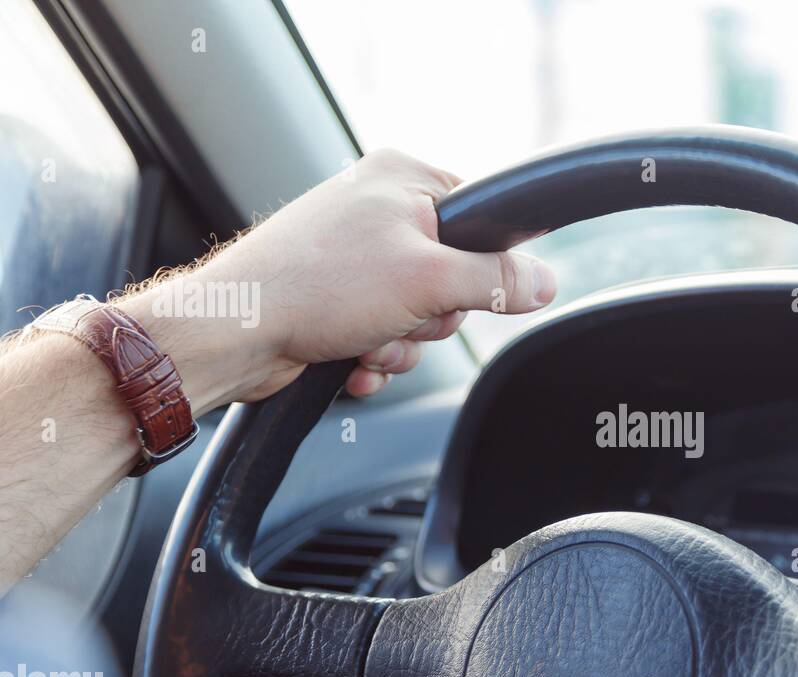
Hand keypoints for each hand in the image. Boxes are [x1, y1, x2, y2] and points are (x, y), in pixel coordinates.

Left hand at [119, 148, 555, 409]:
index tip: (458, 288)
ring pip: (422, 315)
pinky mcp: (338, 299)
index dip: (480, 265)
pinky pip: (388, 334)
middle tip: (401, 316)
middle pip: (455, 277)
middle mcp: (379, 209)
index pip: (481, 218)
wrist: (234, 334)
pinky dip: (377, 356)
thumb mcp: (429, 280)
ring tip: (366, 340)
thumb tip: (546, 282)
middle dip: (431, 317)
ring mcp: (357, 257)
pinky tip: (352, 360)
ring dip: (403, 344)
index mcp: (402, 178)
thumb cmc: (315, 286)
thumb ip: (496, 279)